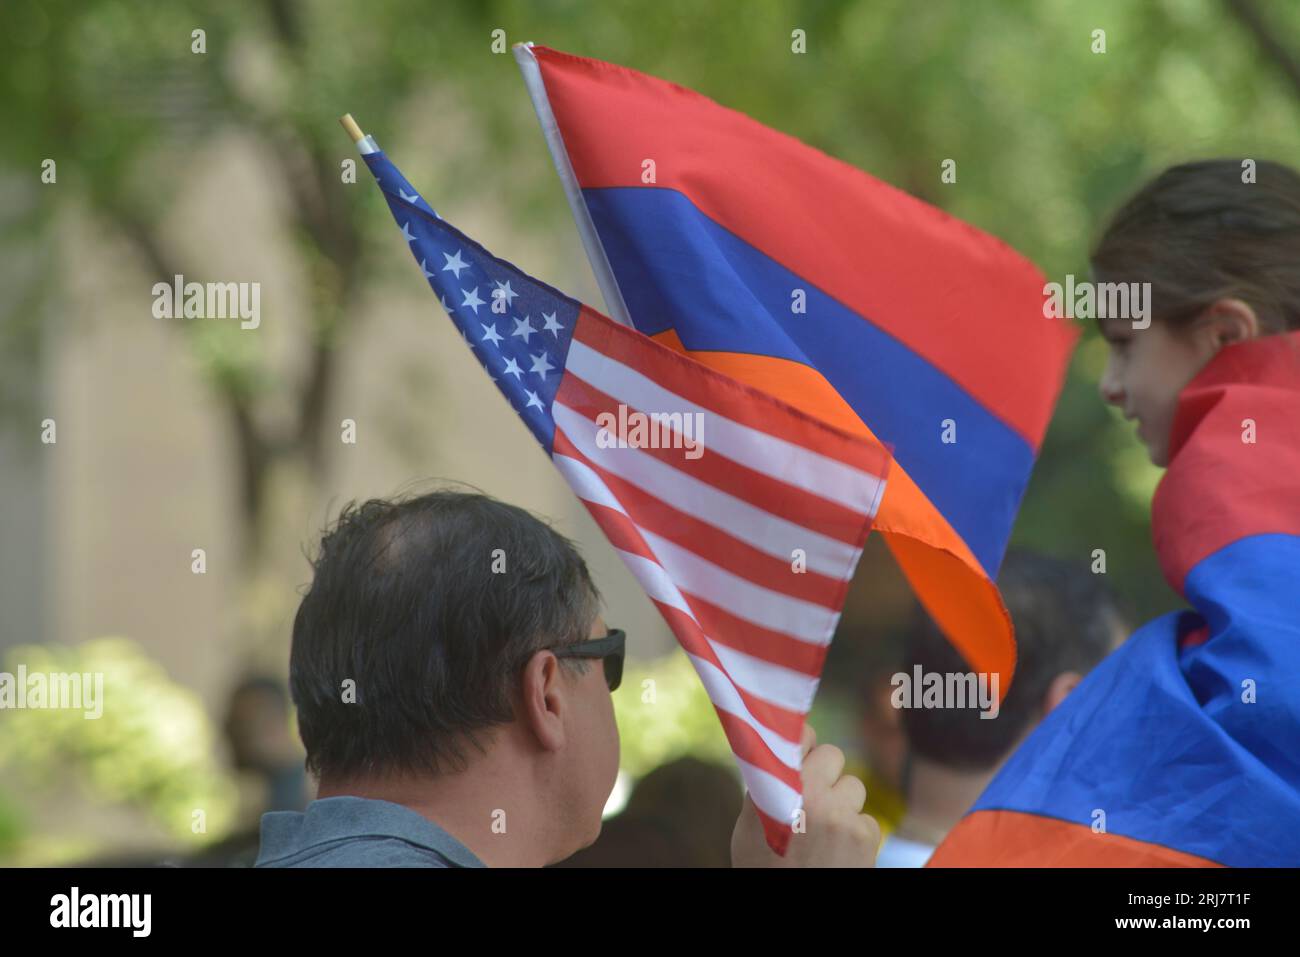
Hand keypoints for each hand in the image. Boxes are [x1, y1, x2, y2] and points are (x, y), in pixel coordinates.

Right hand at [731, 724, 880, 866]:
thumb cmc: (761, 867)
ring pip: (855, 787)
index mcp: (781, 783)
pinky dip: (857, 833)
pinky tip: (838, 852)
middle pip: (834, 755)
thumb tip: (786, 754)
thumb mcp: (750, 822)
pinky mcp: (863, 837)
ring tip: (825, 831)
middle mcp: (812, 793)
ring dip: (844, 804)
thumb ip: (768, 784)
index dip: (804, 744)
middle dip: (827, 773)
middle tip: (814, 796)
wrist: (789, 911)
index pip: (803, 735)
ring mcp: (841, 815)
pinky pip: (868, 820)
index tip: (803, 753)